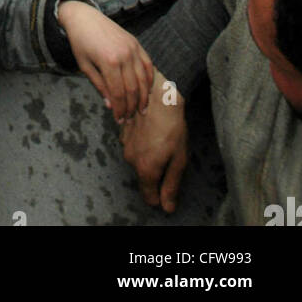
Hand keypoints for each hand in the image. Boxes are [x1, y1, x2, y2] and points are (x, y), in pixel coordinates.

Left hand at [58, 0, 152, 121]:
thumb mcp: (84, 66)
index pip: (119, 93)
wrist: (84, 17)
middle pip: (133, 89)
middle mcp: (124, 55)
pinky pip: (148, 64)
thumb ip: (99, 86)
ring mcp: (132, 48)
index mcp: (108, 62)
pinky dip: (150, 79)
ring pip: (143, 78)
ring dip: (144, 97)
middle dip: (131, 107)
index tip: (119, 120)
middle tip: (129, 118)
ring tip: (141, 110)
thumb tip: (111, 106)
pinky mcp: (136, 43)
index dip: (120, 109)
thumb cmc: (80, 42)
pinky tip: (148, 90)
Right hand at [120, 70, 187, 212]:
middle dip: (156, 174)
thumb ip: (171, 185)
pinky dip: (142, 143)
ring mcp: (124, 143)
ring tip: (162, 139)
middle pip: (144, 178)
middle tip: (170, 156)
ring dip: (148, 156)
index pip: (149, 197)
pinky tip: (152, 130)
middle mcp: (130, 159)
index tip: (170, 185)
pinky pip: (133, 145)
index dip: (161, 196)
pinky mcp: (122, 130)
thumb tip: (166, 207)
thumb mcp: (179, 159)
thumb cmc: (172, 126)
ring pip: (137, 160)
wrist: (159, 94)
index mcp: (145, 169)